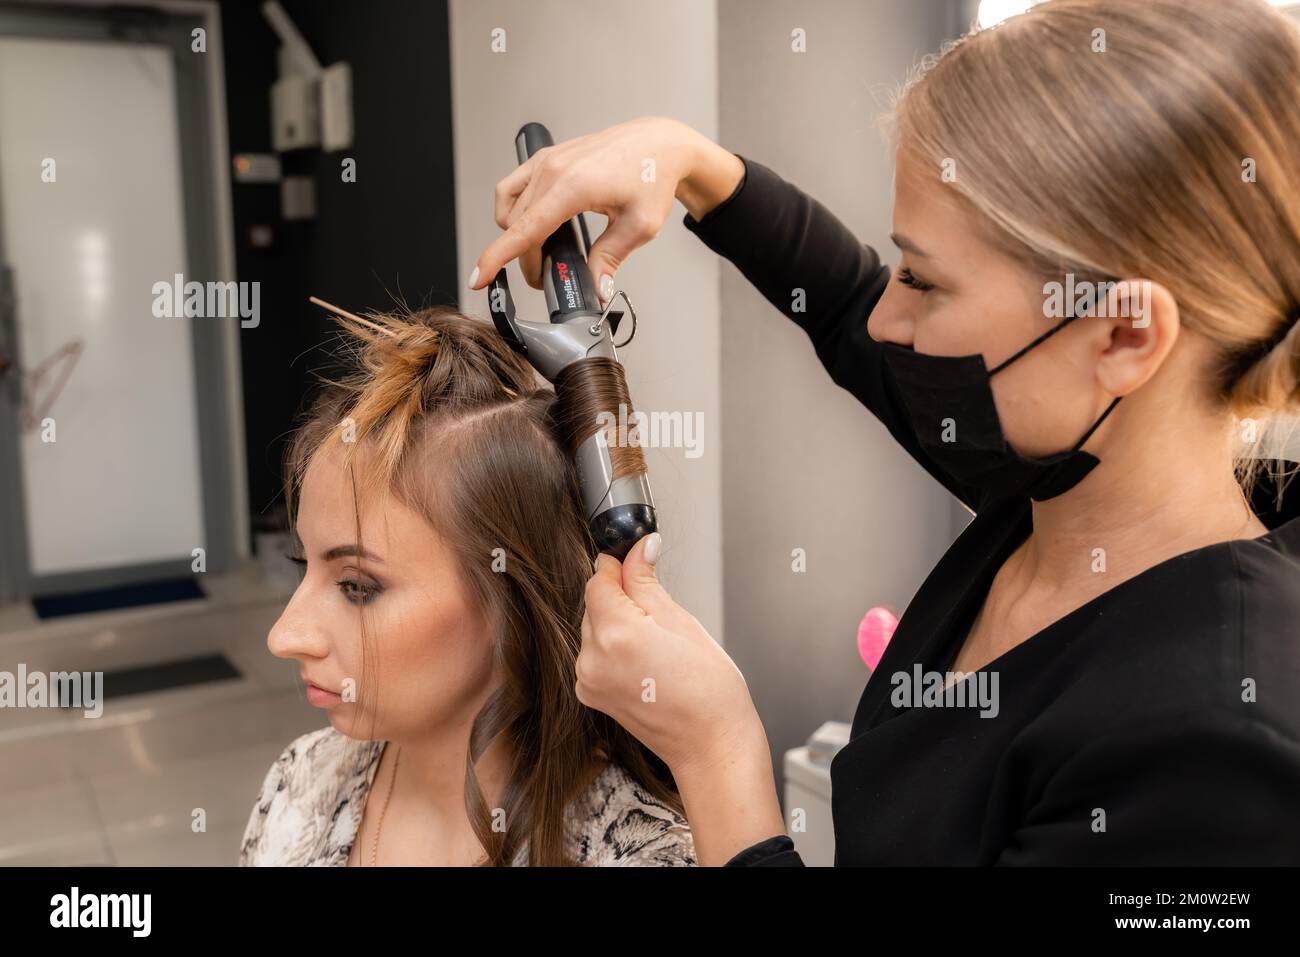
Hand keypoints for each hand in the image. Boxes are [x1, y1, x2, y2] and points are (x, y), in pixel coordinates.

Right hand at [470, 116, 704, 302]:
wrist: (657, 143)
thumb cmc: (652, 175)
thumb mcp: (639, 226)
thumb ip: (611, 259)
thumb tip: (596, 288)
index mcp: (574, 186)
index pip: (525, 230)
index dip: (497, 257)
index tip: (480, 277)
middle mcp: (553, 169)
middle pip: (518, 227)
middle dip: (525, 259)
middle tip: (547, 278)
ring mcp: (546, 161)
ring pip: (510, 210)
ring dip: (517, 236)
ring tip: (543, 252)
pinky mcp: (545, 158)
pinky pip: (511, 188)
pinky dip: (513, 211)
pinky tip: (531, 223)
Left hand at [577, 532, 764, 776]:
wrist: (710, 745)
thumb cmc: (709, 692)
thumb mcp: (681, 622)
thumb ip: (646, 581)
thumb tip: (638, 548)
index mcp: (617, 635)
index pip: (598, 580)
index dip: (618, 566)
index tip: (635, 560)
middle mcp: (593, 659)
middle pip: (595, 604)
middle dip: (622, 598)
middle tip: (660, 614)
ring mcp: (588, 680)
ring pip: (594, 628)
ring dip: (618, 623)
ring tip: (657, 644)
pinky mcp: (590, 694)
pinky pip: (595, 653)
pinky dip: (614, 648)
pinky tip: (644, 661)